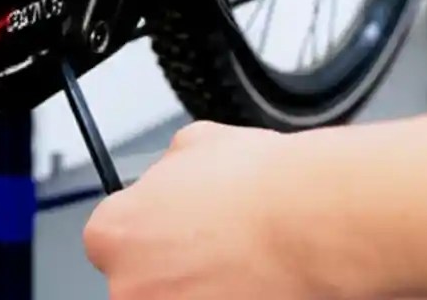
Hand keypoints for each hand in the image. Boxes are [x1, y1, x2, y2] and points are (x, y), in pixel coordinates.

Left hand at [83, 121, 380, 299]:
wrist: (314, 222)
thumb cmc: (261, 186)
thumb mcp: (196, 143)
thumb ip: (167, 168)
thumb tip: (170, 172)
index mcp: (112, 233)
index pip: (113, 240)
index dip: (150, 233)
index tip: (174, 232)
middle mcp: (127, 285)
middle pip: (142, 279)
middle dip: (175, 266)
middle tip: (217, 249)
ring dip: (202, 289)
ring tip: (245, 267)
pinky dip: (234, 298)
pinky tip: (257, 284)